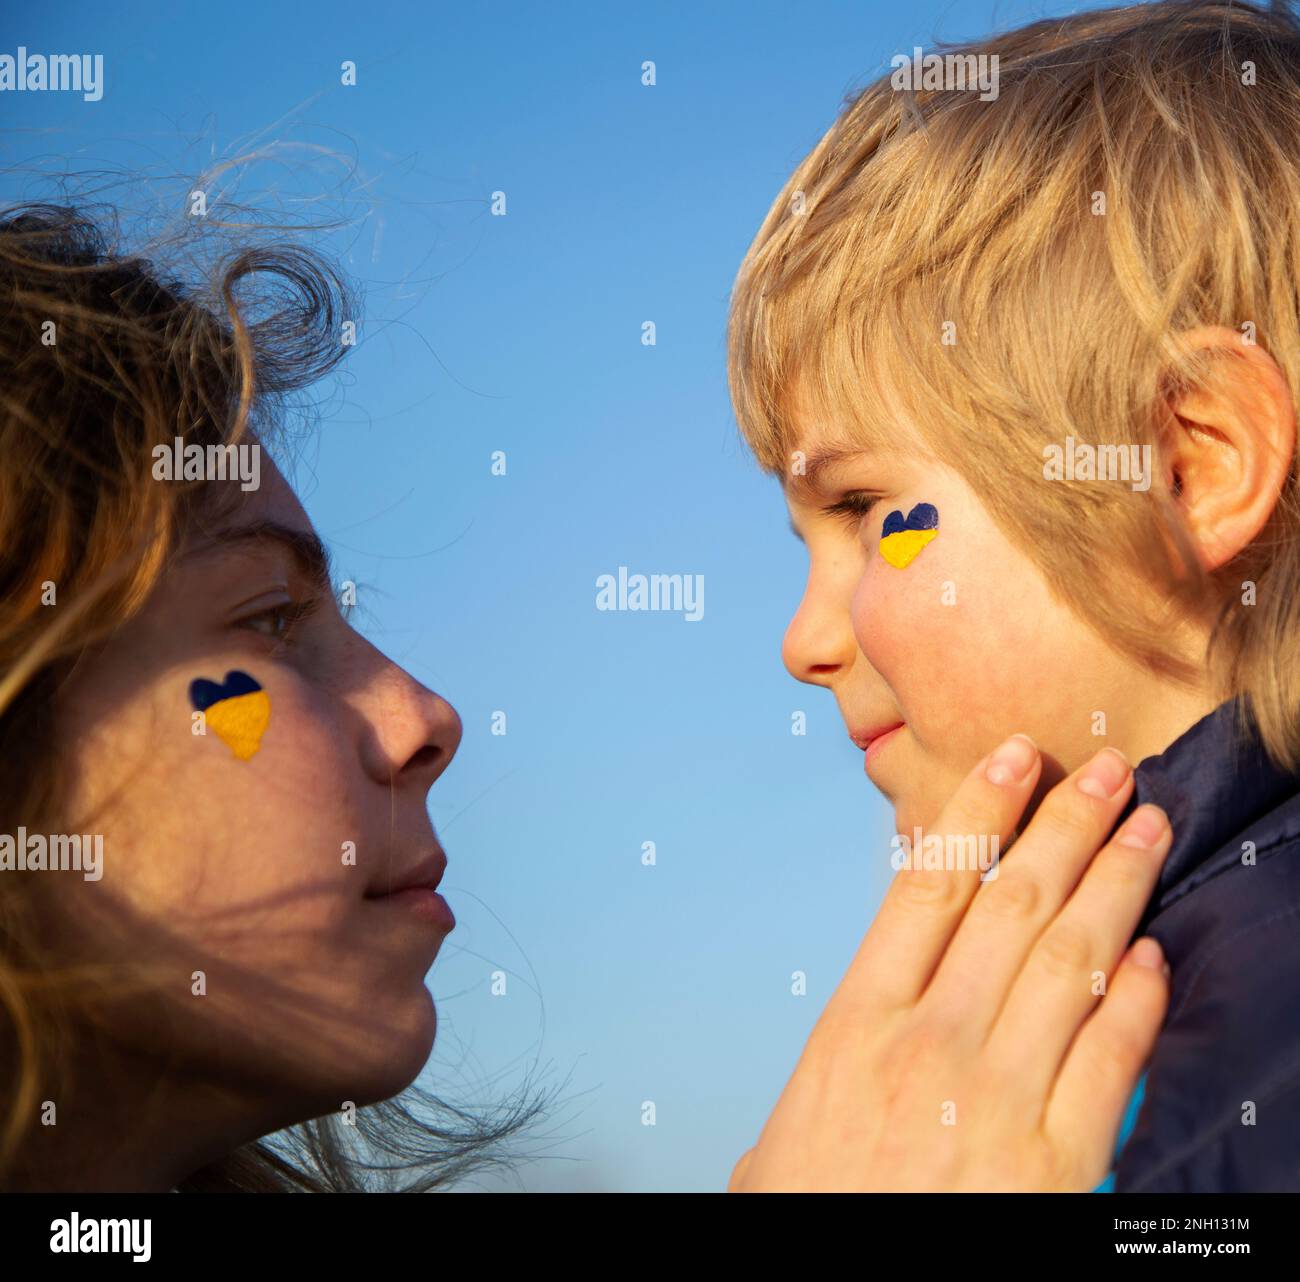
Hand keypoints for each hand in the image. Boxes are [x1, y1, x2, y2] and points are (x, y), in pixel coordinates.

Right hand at [728, 735, 1170, 1190]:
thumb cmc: (810, 1212)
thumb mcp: (791, 1123)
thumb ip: (846, 1049)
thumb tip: (886, 999)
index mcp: (857, 1024)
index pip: (928, 887)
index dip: (978, 813)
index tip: (1013, 760)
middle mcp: (930, 1044)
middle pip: (1011, 904)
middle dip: (1065, 824)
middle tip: (1106, 767)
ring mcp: (997, 1100)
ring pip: (1068, 960)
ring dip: (1115, 884)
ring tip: (1145, 825)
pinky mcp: (1056, 1165)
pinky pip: (1111, 1058)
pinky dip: (1139, 998)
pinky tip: (1155, 952)